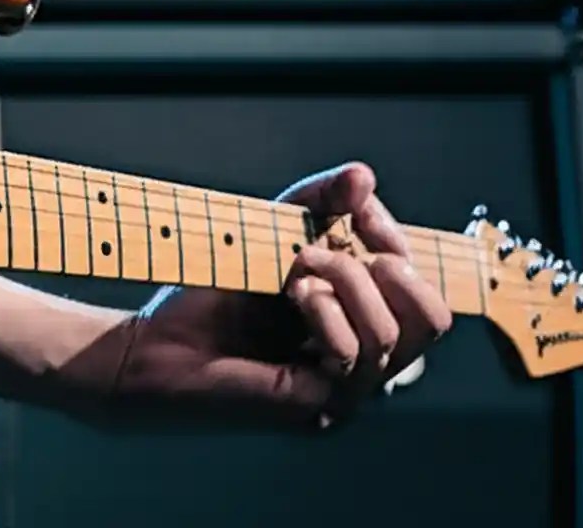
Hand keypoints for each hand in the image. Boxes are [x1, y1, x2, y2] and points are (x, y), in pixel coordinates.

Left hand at [111, 162, 451, 427]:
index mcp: (361, 326)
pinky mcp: (313, 406)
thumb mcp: (272, 234)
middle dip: (390, 264)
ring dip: (348, 281)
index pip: (421, 287)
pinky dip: (329, 313)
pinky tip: (295, 294)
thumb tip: (364, 176)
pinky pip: (354, 356)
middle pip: (432, 318)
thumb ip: (317, 203)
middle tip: (328, 246)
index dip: (395, 237)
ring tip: (297, 269)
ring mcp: (341, 391)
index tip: (355, 204)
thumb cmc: (210, 295)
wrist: (150, 345)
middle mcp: (362, 364)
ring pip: (395, 335)